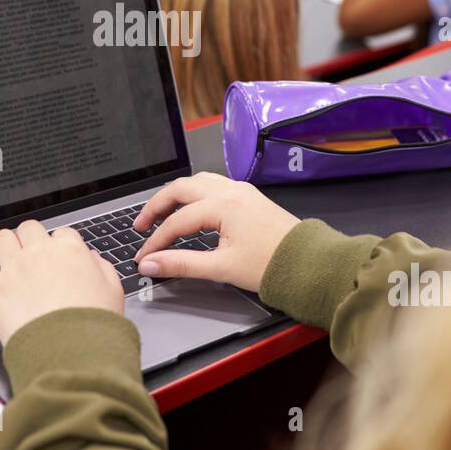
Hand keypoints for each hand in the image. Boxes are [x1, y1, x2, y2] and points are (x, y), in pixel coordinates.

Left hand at [0, 220, 123, 346]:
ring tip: (8, 262)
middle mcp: (40, 253)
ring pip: (1, 238)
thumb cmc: (93, 327)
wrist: (70, 354)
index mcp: (70, 250)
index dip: (60, 246)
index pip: (61, 233)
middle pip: (29, 228)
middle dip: (31, 241)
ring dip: (5, 247)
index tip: (58, 259)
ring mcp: (14, 268)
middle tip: (32, 258)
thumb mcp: (114, 292)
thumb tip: (92, 258)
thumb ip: (103, 268)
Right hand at [132, 172, 299, 292]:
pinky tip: (191, 209)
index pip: (177, 221)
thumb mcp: (221, 267)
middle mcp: (231, 190)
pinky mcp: (249, 197)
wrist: (309, 264)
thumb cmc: (272, 265)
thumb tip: (151, 264)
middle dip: (157, 206)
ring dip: (176, 195)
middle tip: (141, 226)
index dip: (156, 241)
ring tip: (162, 214)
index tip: (144, 256)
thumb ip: (181, 264)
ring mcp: (241, 190)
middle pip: (181, 188)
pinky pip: (213, 185)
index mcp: (223, 205)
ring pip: (198, 182)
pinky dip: (194, 194)